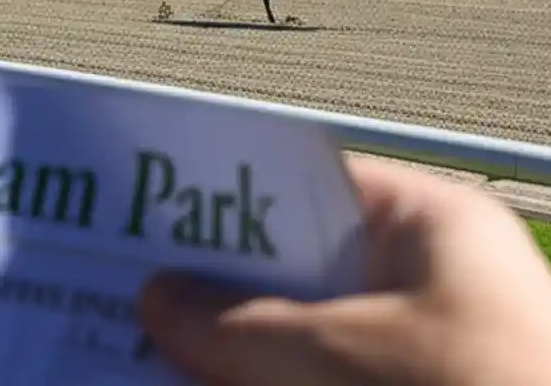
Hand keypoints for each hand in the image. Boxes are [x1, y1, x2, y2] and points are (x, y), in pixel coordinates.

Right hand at [137, 157, 550, 384]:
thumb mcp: (336, 359)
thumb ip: (236, 326)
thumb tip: (158, 300)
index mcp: (427, 228)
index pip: (302, 186)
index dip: (221, 198)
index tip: (145, 214)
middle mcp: (424, 286)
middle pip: (290, 273)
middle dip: (212, 289)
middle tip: (123, 290)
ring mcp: (418, 357)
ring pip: (299, 343)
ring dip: (229, 353)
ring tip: (138, 348)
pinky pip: (314, 384)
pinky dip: (262, 385)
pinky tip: (196, 384)